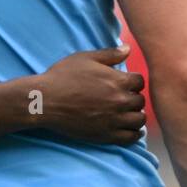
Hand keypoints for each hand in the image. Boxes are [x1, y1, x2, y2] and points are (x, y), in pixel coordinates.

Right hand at [30, 46, 146, 145]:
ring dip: (135, 115)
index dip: (133, 81)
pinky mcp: (106, 135)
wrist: (46, 101)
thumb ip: (110, 54)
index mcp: (118, 81)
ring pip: (139, 120)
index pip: (140, 81)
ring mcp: (114, 120)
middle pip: (141, 101)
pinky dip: (134, 133)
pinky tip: (130, 128)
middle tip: (123, 97)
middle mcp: (120, 101)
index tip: (124, 83)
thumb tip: (128, 48)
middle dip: (134, 97)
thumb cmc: (63, 76)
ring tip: (127, 112)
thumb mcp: (85, 58)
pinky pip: (130, 138)